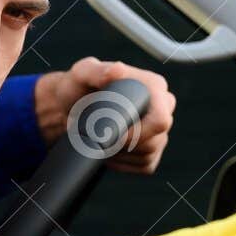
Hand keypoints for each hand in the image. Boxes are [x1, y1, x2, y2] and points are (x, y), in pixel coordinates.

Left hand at [34, 57, 175, 174]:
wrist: (71, 109)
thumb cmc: (78, 88)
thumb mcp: (82, 74)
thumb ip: (97, 70)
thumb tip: (117, 70)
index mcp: (154, 86)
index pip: (160, 119)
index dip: (138, 133)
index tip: (112, 134)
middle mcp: (163, 106)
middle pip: (156, 140)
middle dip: (125, 144)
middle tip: (101, 138)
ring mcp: (159, 129)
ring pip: (150, 154)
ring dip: (122, 154)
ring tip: (102, 142)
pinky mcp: (152, 149)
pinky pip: (145, 165)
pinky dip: (124, 163)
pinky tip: (109, 152)